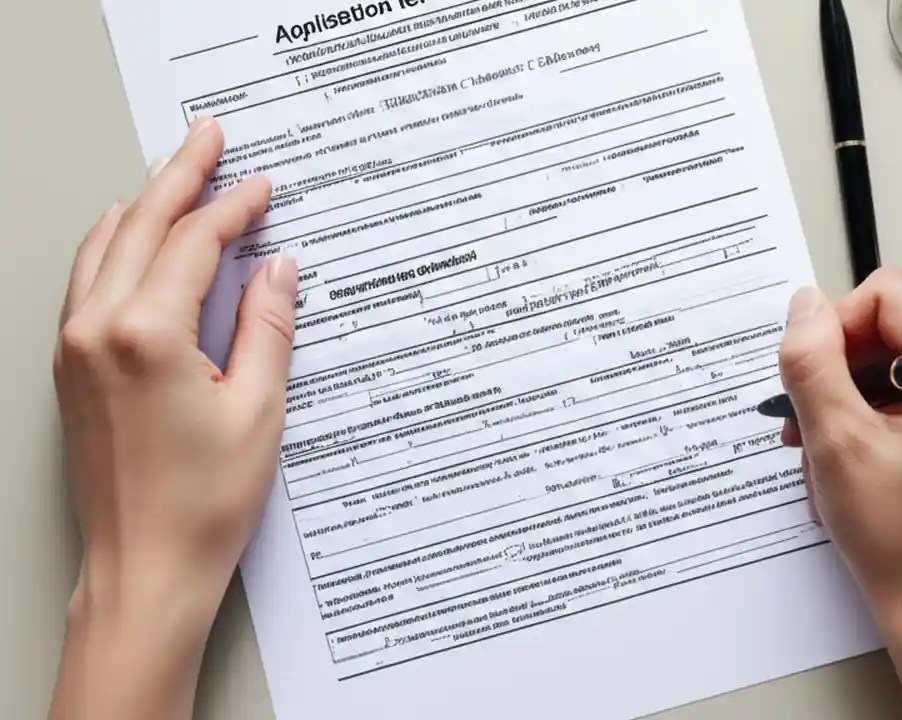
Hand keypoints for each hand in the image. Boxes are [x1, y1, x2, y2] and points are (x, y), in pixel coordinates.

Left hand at [49, 118, 296, 719]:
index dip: (234, 207)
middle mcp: (97, 330)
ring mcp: (74, 348)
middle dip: (180, 177)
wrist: (144, 569)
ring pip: (105, 248)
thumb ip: (267, 327)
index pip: (195, 244)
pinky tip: (133, 238)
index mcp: (146, 334)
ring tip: (174, 176)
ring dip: (145, 206)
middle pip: (142, 228)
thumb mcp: (259, 410)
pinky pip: (87, 281)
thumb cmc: (201, 505)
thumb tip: (276, 270)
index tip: (262, 187)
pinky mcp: (70, 370)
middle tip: (207, 137)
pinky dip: (115, 246)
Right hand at [777, 269, 901, 718]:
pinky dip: (867, 415)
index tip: (814, 379)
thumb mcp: (836, 440)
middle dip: (838, 368)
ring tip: (824, 445)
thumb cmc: (900, 539)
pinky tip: (848, 455)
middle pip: (890, 326)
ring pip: (892, 361)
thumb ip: (813, 362)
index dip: (836, 328)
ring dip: (846, 395)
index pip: (889, 295)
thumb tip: (803, 306)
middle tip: (808, 419)